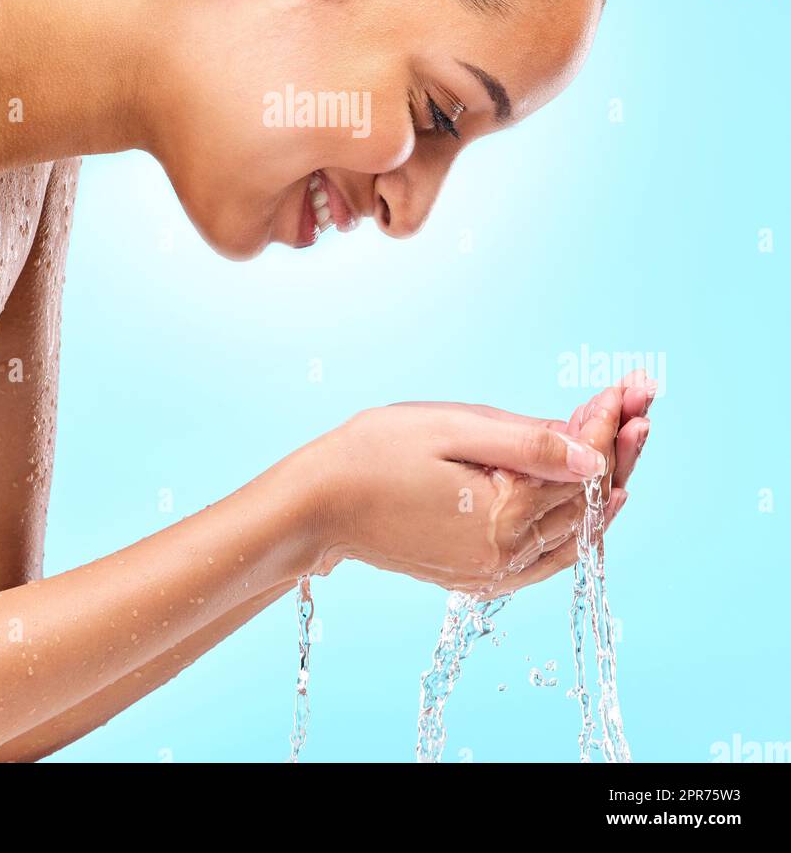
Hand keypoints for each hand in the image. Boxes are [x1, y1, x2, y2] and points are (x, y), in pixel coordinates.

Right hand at [309, 370, 654, 596]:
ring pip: (574, 531)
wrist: (319, 503)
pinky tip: (592, 498)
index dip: (605, 423)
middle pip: (586, 501)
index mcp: (502, 517)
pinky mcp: (477, 575)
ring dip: (605, 485)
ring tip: (628, 438)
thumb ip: (527, 444)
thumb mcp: (452, 429)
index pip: (578, 467)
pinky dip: (577, 524)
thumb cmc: (375, 453)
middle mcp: (505, 556)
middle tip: (642, 403)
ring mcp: (492, 572)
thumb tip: (595, 457)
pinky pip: (548, 555)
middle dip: (617, 448)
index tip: (625, 386)